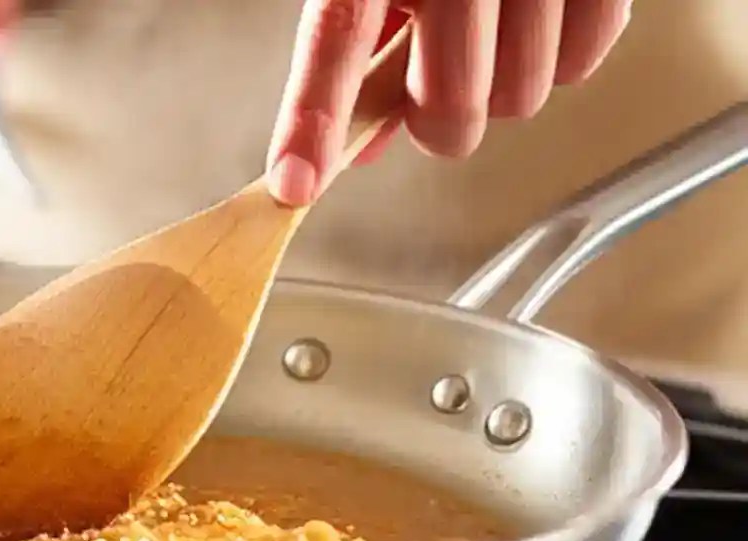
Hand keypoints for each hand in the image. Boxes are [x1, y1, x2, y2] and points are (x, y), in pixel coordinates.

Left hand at [267, 0, 634, 206]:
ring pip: (521, 95)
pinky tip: (535, 18)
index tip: (296, 182)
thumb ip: (362, 44)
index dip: (314, 118)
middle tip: (432, 94)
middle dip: (438, 122)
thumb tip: (357, 144)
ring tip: (489, 36)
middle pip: (452, 105)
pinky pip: (582, 58)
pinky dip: (558, 56)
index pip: (337, 34)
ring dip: (500, 87)